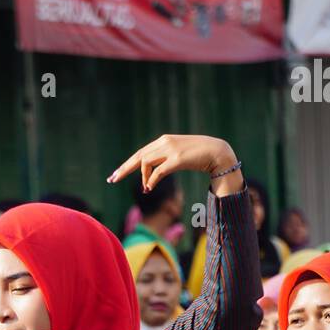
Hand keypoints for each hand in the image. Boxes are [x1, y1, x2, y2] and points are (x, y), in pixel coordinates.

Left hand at [108, 134, 242, 195]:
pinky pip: (158, 171)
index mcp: (163, 141)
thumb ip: (164, 163)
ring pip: (146, 162)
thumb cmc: (199, 156)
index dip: (127, 165)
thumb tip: (151, 177)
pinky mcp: (177, 159)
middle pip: (138, 156)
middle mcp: (164, 142)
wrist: (217, 152)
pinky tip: (148, 188)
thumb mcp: (178, 158)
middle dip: (124, 169)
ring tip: (146, 188)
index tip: (116, 175)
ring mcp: (170, 149)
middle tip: (112, 180)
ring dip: (142, 178)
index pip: (141, 153)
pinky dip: (150, 180)